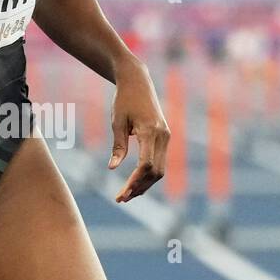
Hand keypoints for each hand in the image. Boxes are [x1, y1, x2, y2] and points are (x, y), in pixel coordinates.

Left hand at [108, 64, 169, 201]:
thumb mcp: (116, 121)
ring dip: (145, 183)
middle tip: (121, 198)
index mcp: (150, 131)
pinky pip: (159, 161)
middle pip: (155, 172)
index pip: (145, 165)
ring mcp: (166, 137)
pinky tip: (136, 181)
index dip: (134, 182)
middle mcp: (163, 136)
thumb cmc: (123, 99)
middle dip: (140, 187)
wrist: (137, 82)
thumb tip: (112, 168)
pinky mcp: (165, 137)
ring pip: (160, 170)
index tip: (122, 194)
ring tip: (127, 194)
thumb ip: (117, 146)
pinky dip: (149, 174)